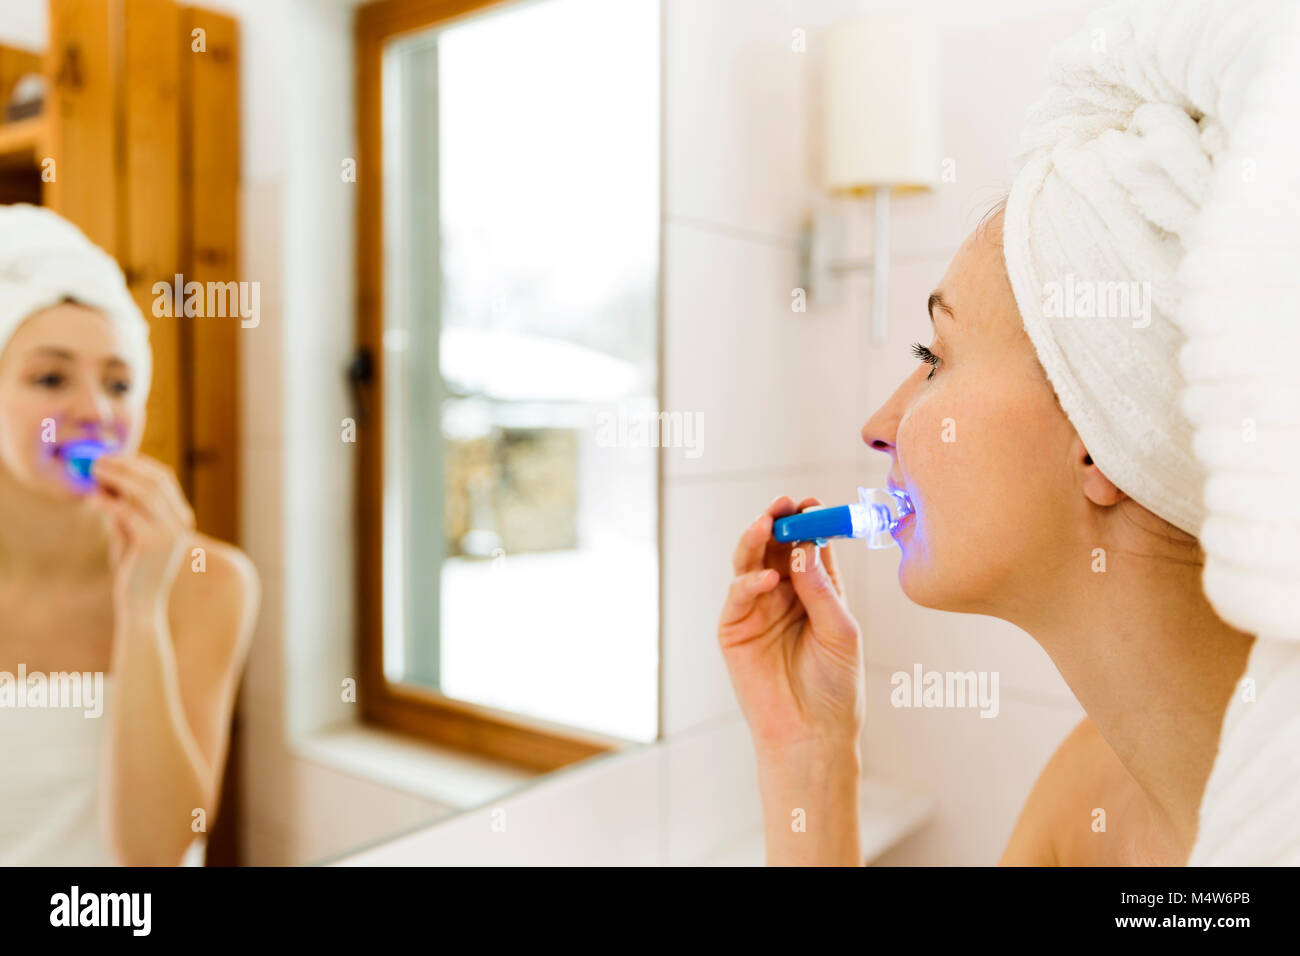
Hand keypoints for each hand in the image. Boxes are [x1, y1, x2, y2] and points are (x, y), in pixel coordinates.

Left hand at [85, 453, 195, 610]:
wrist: (142, 605)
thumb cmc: (135, 571)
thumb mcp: (130, 534)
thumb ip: (124, 511)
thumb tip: (105, 484)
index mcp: (180, 518)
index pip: (164, 479)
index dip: (138, 464)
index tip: (112, 457)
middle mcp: (180, 522)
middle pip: (155, 479)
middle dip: (126, 465)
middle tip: (97, 460)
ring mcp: (169, 533)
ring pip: (144, 491)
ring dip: (116, 477)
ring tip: (92, 472)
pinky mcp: (151, 544)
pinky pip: (127, 512)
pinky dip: (107, 502)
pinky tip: (91, 499)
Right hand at [718, 495, 864, 754]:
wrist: (812, 734)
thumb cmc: (835, 686)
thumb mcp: (841, 631)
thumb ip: (822, 589)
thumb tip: (804, 547)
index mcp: (814, 589)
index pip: (808, 544)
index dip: (809, 521)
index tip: (813, 502)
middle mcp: (783, 594)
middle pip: (774, 546)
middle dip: (777, 521)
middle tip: (783, 503)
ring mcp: (756, 609)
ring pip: (750, 563)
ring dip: (756, 539)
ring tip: (766, 523)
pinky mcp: (734, 629)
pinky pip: (737, 596)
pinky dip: (750, 584)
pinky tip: (768, 581)